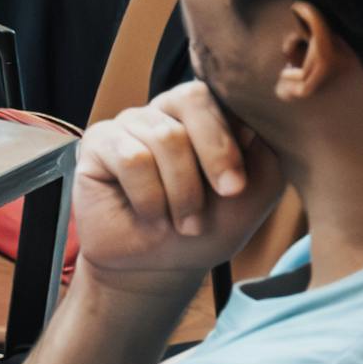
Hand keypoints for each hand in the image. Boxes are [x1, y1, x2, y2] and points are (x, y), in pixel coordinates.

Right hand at [61, 77, 280, 294]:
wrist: (155, 268)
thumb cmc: (203, 230)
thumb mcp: (250, 200)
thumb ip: (263, 159)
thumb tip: (248, 128)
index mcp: (204, 114)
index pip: (220, 96)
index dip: (230, 141)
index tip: (236, 189)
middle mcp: (166, 110)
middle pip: (192, 100)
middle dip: (214, 154)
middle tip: (224, 197)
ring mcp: (130, 123)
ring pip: (165, 138)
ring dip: (181, 191)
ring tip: (182, 222)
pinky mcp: (99, 143)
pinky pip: (132, 159)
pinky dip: (149, 197)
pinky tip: (150, 216)